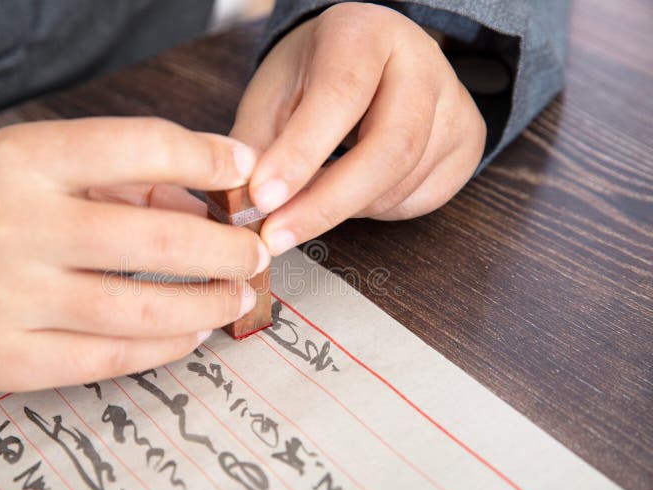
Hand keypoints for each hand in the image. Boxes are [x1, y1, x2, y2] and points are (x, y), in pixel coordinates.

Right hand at [0, 118, 268, 390]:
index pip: (137, 146)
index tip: (244, 169)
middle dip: (227, 248)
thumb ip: (126, 177)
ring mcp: (6, 301)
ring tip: (238, 295)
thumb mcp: (39, 164)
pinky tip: (193, 331)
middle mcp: (13, 228)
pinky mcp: (5, 360)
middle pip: (156, 240)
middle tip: (258, 252)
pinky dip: (166, 345)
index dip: (204, 157)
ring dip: (209, 303)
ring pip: (141, 309)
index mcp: (23, 162)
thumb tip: (211, 202)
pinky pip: (109, 359)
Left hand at [232, 2, 486, 254]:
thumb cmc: (317, 75)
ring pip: (402, 182)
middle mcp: (422, 62)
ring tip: (305, 205)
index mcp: (365, 33)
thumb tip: (244, 202)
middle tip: (277, 235)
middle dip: (327, 203)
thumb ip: (257, 144)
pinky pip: (419, 199)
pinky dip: (373, 210)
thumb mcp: (274, 93)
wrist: (374, 60)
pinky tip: (350, 193)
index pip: (340, 96)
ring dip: (344, 209)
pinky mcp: (467, 143)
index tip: (263, 198)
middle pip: (390, 148)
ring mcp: (454, 104)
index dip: (300, 154)